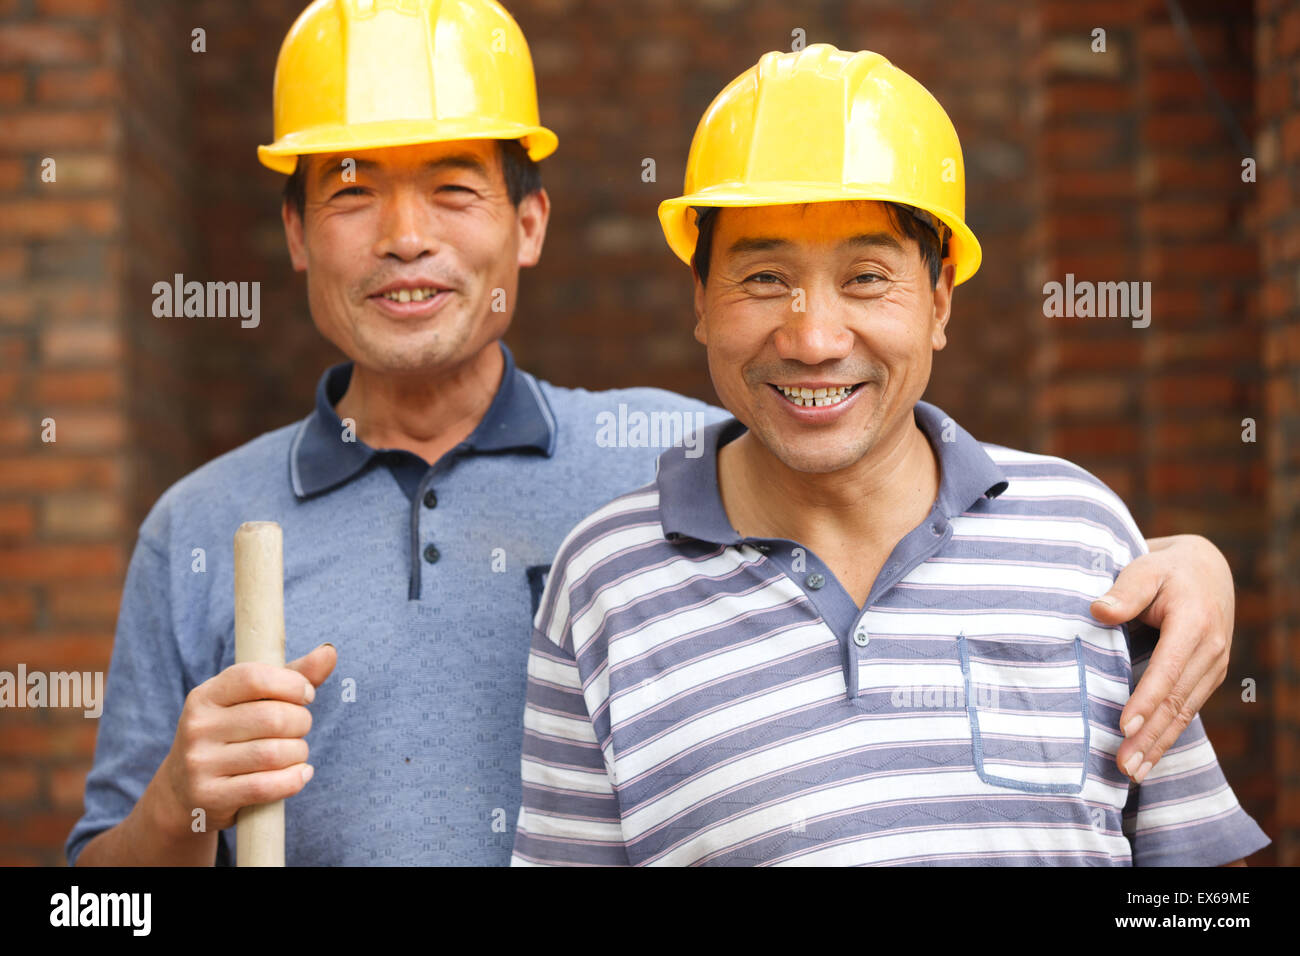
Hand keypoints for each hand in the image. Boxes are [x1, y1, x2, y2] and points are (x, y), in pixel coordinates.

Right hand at [158, 642, 337, 834]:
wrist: (184, 792)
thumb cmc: (232, 736)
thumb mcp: (252, 702)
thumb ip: (292, 676)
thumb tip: (329, 652)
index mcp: (205, 696)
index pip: (254, 678)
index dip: (291, 685)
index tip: (306, 696)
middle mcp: (197, 727)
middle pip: (273, 718)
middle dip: (301, 723)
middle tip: (300, 729)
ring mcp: (199, 763)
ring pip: (274, 753)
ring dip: (299, 753)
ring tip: (297, 753)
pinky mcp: (209, 796)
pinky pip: (267, 786)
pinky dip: (294, 779)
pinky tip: (300, 774)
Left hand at [1089, 535, 1232, 782]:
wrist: (1207, 571)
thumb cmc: (1165, 570)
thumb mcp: (1145, 569)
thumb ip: (1125, 590)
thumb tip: (1099, 611)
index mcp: (1194, 624)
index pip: (1168, 669)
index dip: (1147, 699)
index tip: (1125, 725)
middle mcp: (1211, 651)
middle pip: (1177, 701)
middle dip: (1150, 736)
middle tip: (1123, 765)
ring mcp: (1212, 668)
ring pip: (1184, 713)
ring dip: (1158, 745)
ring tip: (1132, 772)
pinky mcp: (1206, 678)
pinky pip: (1186, 712)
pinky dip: (1167, 737)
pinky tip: (1148, 759)